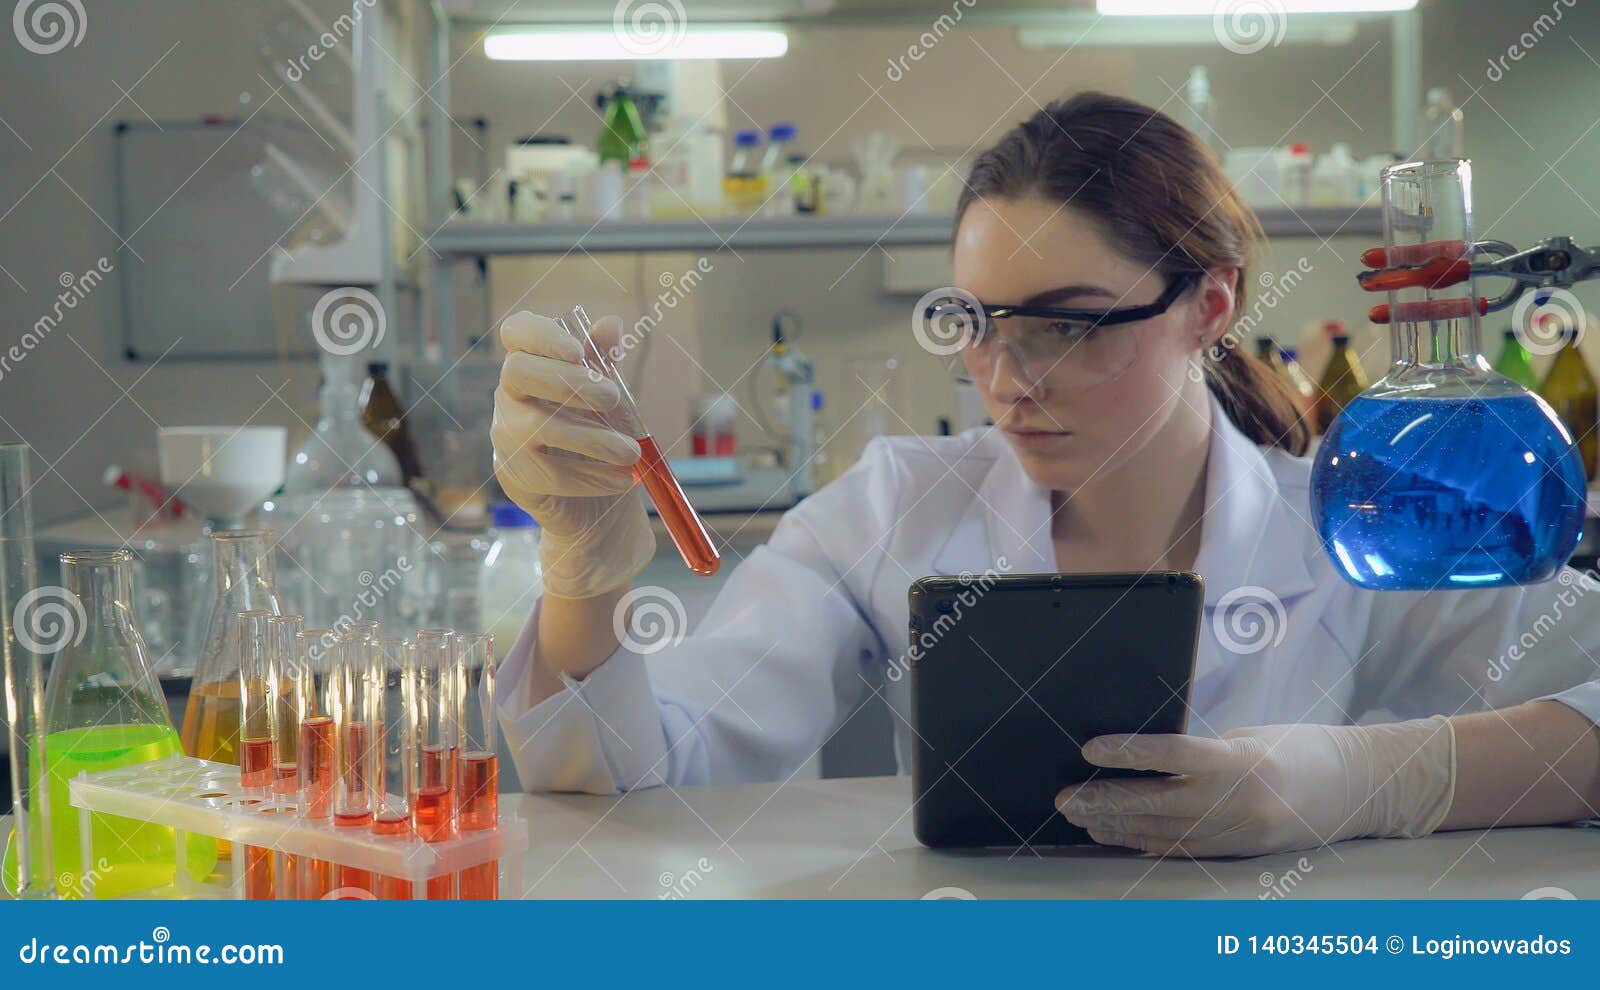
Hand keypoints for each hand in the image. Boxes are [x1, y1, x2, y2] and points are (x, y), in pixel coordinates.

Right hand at [492, 311, 654, 598]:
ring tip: (631, 452)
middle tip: (613, 398)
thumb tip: (610, 323)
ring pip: (536, 426)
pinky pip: (547, 473)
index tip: (577, 349)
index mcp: (532, 363)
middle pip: (518, 371)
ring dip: (590, 438)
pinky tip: (621, 479)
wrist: (593, 496)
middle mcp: (509, 394)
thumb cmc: (597, 431)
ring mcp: (506, 434)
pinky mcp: (514, 474)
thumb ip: (604, 360)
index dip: (541, 334)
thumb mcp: (607, 394)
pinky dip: (590, 476)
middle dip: (568, 381)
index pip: (517, 331)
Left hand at [1056, 717, 1455, 857]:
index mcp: (1244, 761)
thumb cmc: (1299, 748)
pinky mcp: (1239, 853)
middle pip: (1159, 805)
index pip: (1175, 755)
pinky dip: (1143, 842)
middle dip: (1106, 802)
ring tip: (1079, 816)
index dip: (1130, 753)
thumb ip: (1201, 752)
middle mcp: (1240, 803)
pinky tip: (1114, 834)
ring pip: (1163, 834)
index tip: (1090, 750)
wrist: (1357, 788)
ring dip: (1116, 826)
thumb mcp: (1248, 736)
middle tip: (1065, 798)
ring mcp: (1240, 834)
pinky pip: (1181, 850)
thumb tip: (1143, 757)